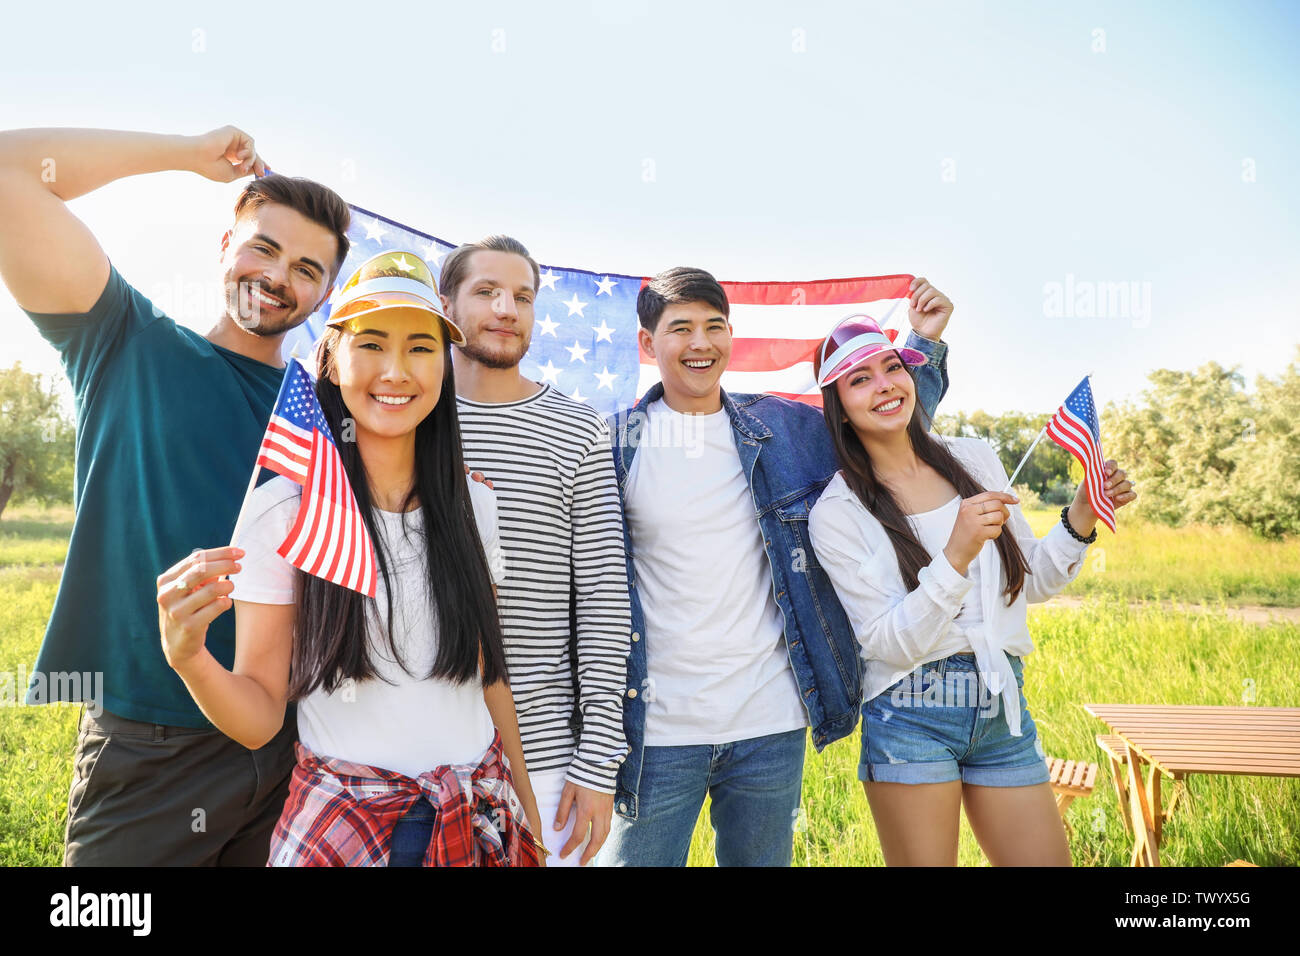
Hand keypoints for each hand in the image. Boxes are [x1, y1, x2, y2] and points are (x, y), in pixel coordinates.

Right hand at [157, 546, 242, 669]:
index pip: (195, 559)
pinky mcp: (189, 626)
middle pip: (201, 571)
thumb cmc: (188, 609)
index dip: (220, 553)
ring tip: (230, 587)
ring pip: (211, 589)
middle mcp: (167, 595)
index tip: (240, 553)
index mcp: (166, 580)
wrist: (177, 645)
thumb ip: (204, 574)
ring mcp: (177, 611)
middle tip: (240, 566)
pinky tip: (225, 602)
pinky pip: (217, 607)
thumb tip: (230, 558)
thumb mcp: (189, 589)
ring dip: (227, 585)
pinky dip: (226, 601)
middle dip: (225, 565)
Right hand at [187, 126, 265, 182]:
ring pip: (252, 149)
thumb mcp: (232, 174)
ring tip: (242, 168)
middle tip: (262, 173)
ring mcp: (232, 138)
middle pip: (253, 153)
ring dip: (251, 160)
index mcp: (230, 156)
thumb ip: (246, 170)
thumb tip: (258, 169)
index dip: (259, 164)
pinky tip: (238, 157)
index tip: (268, 171)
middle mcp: (232, 146)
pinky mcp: (233, 131)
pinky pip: (250, 141)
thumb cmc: (211, 168)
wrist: (198, 157)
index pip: (248, 158)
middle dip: (259, 164)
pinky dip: (248, 151)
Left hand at [554, 780, 613, 865]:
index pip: (578, 835)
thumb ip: (563, 810)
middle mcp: (599, 812)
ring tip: (591, 853)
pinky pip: (609, 826)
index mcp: (586, 809)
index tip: (564, 854)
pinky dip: (603, 835)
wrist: (599, 762)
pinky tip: (598, 838)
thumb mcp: (568, 791)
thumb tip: (558, 828)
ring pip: (606, 834)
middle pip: (597, 839)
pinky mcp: (611, 806)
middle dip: (589, 853)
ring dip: (598, 846)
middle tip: (582, 861)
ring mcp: (607, 810)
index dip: (570, 847)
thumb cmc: (581, 775)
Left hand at [907, 276, 952, 340]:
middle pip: (927, 286)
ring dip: (922, 300)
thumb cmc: (919, 320)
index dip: (917, 282)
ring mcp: (943, 299)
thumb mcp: (912, 305)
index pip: (924, 281)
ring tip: (919, 309)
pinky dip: (930, 304)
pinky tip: (926, 310)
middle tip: (913, 305)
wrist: (923, 332)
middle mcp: (936, 294)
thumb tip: (913, 286)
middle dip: (917, 295)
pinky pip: (938, 299)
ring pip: (932, 291)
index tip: (910, 289)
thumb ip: (914, 294)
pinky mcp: (948, 305)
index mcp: (927, 293)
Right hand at [944, 491, 1017, 573]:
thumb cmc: (966, 533)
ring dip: (999, 524)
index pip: (990, 494)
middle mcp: (968, 510)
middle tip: (1002, 520)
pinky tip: (987, 537)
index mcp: (966, 504)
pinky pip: (997, 529)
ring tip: (990, 529)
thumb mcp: (970, 515)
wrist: (956, 551)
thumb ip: (984, 505)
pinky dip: (996, 534)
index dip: (1005, 496)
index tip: (1015, 500)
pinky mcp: (978, 533)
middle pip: (997, 504)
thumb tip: (1003, 495)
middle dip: (1005, 512)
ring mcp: (973, 521)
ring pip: (999, 516)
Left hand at [1069, 460, 1136, 531]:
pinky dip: (1126, 496)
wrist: (1087, 506)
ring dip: (1117, 489)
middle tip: (1105, 486)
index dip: (1111, 467)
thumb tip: (1094, 471)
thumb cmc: (1087, 492)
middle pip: (1122, 473)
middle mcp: (1117, 477)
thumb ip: (1091, 476)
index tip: (1106, 473)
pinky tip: (1117, 498)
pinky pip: (1132, 494)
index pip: (1113, 464)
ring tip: (1106, 494)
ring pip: (1127, 484)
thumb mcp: (1086, 483)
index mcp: (1107, 470)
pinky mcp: (1127, 497)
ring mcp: (1123, 487)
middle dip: (1114, 480)